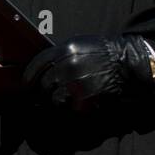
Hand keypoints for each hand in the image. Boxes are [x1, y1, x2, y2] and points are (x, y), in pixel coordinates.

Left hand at [23, 34, 154, 113]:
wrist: (128, 62)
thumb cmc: (102, 53)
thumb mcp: (78, 46)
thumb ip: (58, 56)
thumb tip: (40, 70)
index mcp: (63, 50)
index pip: (35, 66)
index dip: (28, 78)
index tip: (26, 85)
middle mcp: (67, 66)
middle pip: (43, 85)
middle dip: (42, 93)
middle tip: (43, 97)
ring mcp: (76, 83)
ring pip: (54, 99)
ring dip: (55, 102)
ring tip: (62, 101)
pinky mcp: (86, 99)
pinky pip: (70, 108)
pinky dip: (70, 109)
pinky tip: (75, 105)